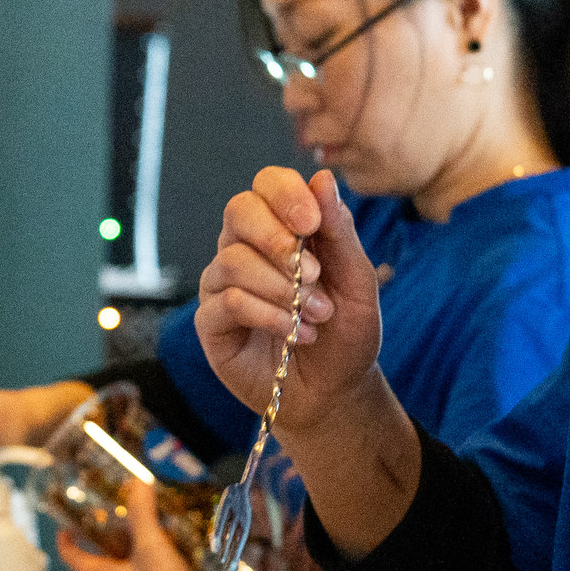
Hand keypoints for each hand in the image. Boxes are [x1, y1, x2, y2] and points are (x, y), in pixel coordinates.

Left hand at [56, 477, 291, 570]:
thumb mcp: (152, 545)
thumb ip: (143, 512)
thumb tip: (138, 483)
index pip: (73, 559)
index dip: (66, 543)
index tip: (64, 529)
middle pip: (101, 569)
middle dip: (105, 547)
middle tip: (114, 527)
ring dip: (132, 561)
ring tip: (150, 541)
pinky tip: (174, 567)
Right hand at [195, 168, 382, 436]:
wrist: (334, 393)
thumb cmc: (345, 334)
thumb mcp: (357, 282)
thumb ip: (339, 232)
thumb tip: (322, 177)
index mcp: (281, 229)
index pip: (267, 185)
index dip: (285, 194)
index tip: (312, 224)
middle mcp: (245, 249)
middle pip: (239, 210)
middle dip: (276, 236)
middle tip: (310, 271)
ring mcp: (223, 284)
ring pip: (234, 260)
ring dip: (282, 288)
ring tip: (315, 315)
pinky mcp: (212, 322)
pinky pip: (228, 301)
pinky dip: (268, 315)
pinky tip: (294, 333)